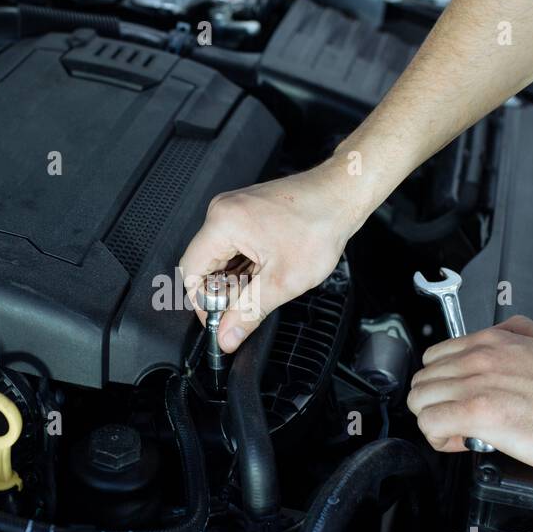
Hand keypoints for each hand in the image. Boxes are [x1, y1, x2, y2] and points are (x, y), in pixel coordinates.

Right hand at [179, 161, 363, 352]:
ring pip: (220, 257)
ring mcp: (234, 209)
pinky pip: (233, 245)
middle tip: (247, 305)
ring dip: (237, 278)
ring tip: (266, 283)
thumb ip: (249, 311)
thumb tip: (227, 336)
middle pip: (204, 265)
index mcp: (223, 223)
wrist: (341, 196)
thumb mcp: (283, 281)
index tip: (220, 321)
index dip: (203, 303)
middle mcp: (223, 211)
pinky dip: (246, 264)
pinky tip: (268, 270)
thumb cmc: (319, 225)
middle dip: (224, 291)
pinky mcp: (247, 212)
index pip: (191, 272)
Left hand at [406, 315, 532, 479]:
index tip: (458, 398)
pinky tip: (459, 442)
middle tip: (457, 417)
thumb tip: (501, 334)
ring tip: (458, 431)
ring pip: (419, 401)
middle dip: (435, 402)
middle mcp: (477, 359)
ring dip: (434, 419)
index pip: (435, 357)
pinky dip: (438, 438)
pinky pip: (429, 424)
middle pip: (423, 379)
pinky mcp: (476, 414)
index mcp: (491, 342)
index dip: (443, 382)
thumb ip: (518, 331)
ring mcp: (474, 386)